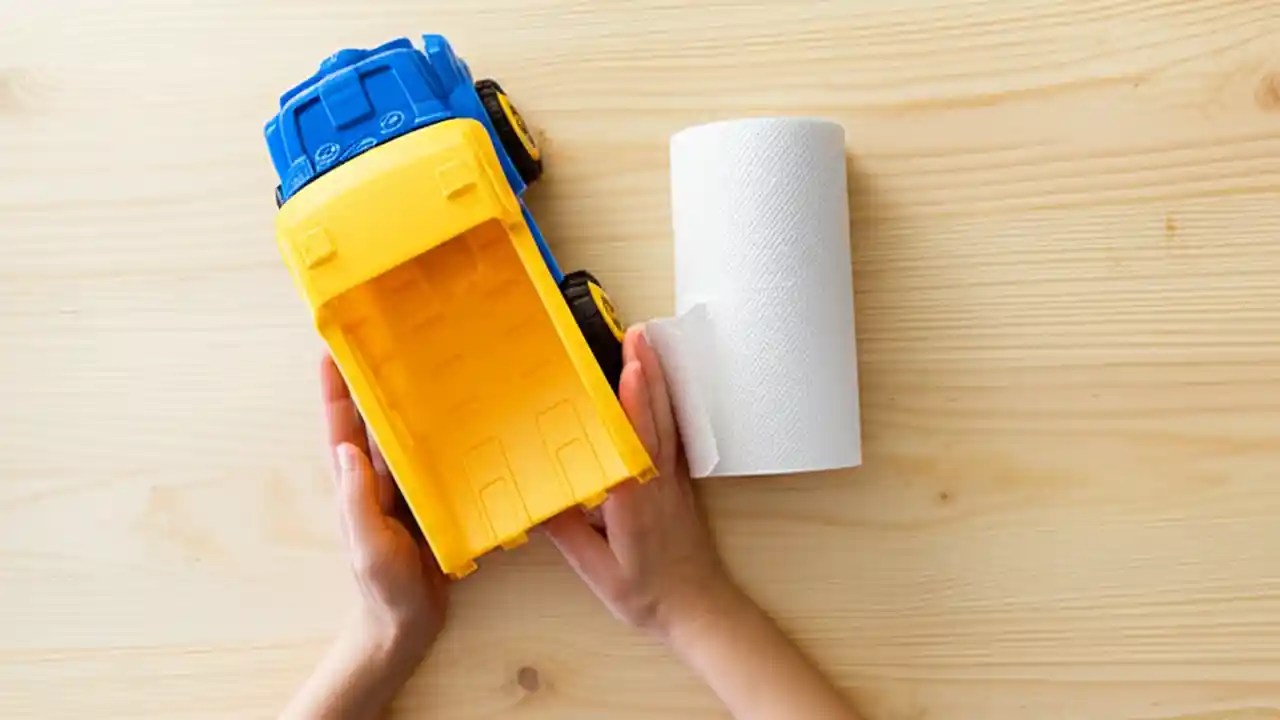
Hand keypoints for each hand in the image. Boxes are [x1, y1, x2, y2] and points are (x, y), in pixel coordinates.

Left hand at [321, 355, 447, 659]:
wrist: (408, 623)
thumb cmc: (382, 587)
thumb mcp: (368, 544)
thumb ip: (358, 499)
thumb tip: (346, 446)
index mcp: (355, 484)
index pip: (341, 425)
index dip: (336, 387)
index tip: (332, 346)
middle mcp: (378, 479)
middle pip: (375, 421)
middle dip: (376, 382)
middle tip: (388, 338)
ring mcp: (405, 489)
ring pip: (407, 437)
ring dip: (413, 404)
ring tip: (428, 365)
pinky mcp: (432, 501)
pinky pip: (437, 463)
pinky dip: (445, 439)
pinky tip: (464, 419)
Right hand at [545, 325, 740, 638]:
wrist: (697, 610)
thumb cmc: (649, 595)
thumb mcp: (598, 574)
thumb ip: (568, 536)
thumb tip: (536, 499)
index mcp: (637, 503)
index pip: (633, 445)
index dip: (632, 406)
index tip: (628, 370)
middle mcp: (658, 482)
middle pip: (653, 419)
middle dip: (645, 372)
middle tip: (634, 332)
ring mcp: (672, 478)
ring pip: (665, 420)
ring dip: (657, 378)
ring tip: (645, 341)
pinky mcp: (677, 480)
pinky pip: (671, 431)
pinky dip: (663, 400)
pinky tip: (656, 379)